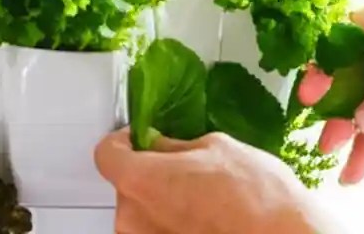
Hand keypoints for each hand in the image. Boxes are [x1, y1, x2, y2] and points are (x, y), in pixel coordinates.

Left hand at [94, 129, 319, 233]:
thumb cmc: (256, 199)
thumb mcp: (215, 148)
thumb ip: (175, 147)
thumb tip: (160, 146)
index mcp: (140, 180)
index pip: (106, 154)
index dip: (123, 142)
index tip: (139, 139)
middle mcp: (134, 218)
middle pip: (126, 186)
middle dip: (150, 175)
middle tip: (184, 171)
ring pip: (143, 215)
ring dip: (162, 204)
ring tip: (201, 200)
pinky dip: (173, 227)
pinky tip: (203, 221)